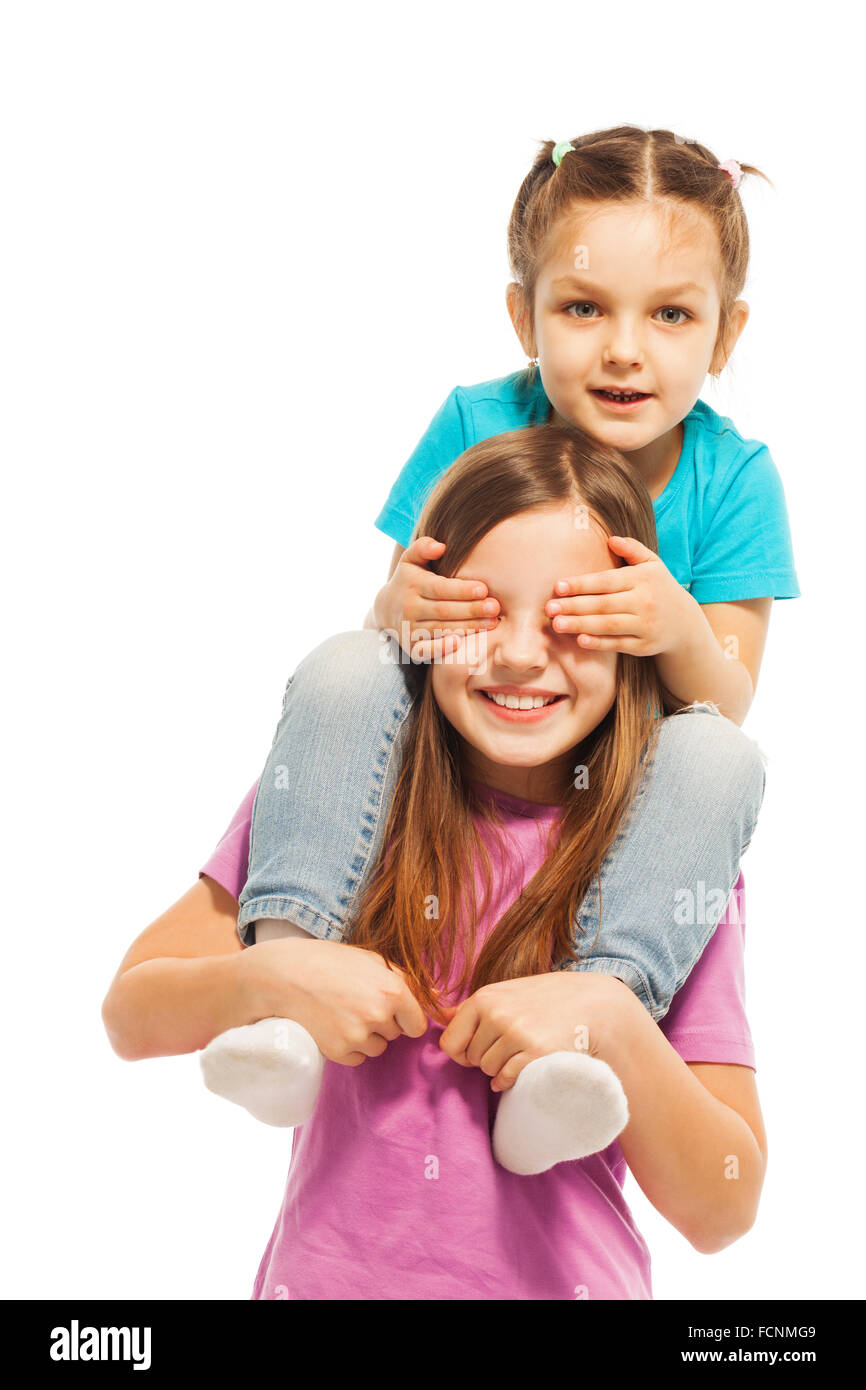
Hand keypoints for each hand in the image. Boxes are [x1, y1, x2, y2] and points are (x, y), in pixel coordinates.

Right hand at [241, 937, 429, 1067]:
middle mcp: (379, 1014)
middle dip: (381, 1023)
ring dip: (365, 1037)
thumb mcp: (370, 960)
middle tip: (355, 1003)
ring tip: (341, 1013)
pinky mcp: (338, 1051)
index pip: (417, 1024)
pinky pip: (356, 1058)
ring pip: (376, 1048)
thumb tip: (435, 997)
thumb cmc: (328, 962)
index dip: (404, 1018)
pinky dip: (347, 1048)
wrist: (282, 975)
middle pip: (395, 1035)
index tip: (389, 1010)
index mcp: (392, 989)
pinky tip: (331, 1026)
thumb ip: (404, 980)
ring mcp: (358, 1035)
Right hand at [375, 536, 499, 661]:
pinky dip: (441, 648)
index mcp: (413, 585)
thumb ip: (423, 548)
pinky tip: (460, 644)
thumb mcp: (411, 560)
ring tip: (491, 624)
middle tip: (495, 608)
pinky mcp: (412, 647)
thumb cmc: (409, 580)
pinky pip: (427, 650)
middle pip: (443, 610)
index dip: (461, 590)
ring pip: (440, 629)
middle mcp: (409, 608)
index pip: (439, 588)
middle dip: (471, 610)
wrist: (386, 609)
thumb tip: (440, 547)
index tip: (484, 589)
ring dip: (467, 628)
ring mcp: (409, 629)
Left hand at [437, 971, 633, 1091]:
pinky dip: (511, 1080)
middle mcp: (496, 1015)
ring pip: (488, 1071)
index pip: (450, 1042)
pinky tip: (525, 1068)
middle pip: (470, 1059)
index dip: (462, 1051)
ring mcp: (515, 1035)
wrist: (593, 1005)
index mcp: (484, 997)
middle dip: (485, 1059)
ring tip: (522, 1052)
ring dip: (500, 1069)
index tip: (478, 1049)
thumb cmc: (546, 999)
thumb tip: (441, 1016)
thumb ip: (475, 1006)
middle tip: (509, 1047)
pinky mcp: (535, 1054)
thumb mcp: (508, 991)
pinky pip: (506, 1079)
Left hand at [545, 535, 697, 656]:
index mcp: (643, 579)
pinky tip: (580, 640)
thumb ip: (633, 549)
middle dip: (574, 606)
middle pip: (604, 604)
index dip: (581, 584)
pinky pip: (618, 644)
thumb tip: (611, 539)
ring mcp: (645, 625)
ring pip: (609, 625)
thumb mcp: (652, 565)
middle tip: (549, 608)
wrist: (685, 623)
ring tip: (557, 624)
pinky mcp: (645, 646)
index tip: (557, 587)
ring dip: (581, 625)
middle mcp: (645, 602)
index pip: (606, 581)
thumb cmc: (660, 589)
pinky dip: (599, 643)